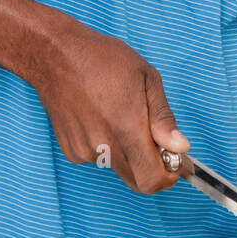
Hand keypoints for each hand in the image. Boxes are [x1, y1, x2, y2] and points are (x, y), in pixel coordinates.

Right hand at [34, 21, 190, 193]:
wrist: (56, 56)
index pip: (152, 180)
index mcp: (127, 128)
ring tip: (122, 117)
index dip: (170, 176)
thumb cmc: (103, 60)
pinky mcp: (70, 150)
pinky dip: (108, 147)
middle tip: (157, 141)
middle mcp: (103, 146)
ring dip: (129, 154)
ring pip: (119, 168)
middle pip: (137, 181)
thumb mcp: (147, 78)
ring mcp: (84, 151)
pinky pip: (98, 159)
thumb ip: (163, 118)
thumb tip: (181, 147)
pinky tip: (102, 118)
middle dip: (153, 167)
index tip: (177, 162)